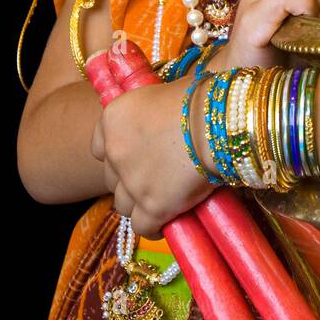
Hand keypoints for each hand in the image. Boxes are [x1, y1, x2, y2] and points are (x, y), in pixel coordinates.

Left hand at [90, 75, 215, 238]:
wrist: (220, 123)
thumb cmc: (203, 98)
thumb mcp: (167, 92)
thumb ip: (156, 110)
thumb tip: (170, 115)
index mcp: (114, 118)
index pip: (100, 146)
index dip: (117, 155)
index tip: (135, 157)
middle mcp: (115, 150)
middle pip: (111, 177)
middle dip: (128, 180)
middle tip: (154, 178)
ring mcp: (132, 181)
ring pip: (123, 205)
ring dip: (139, 204)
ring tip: (161, 202)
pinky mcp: (153, 206)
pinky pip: (143, 227)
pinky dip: (153, 227)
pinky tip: (166, 222)